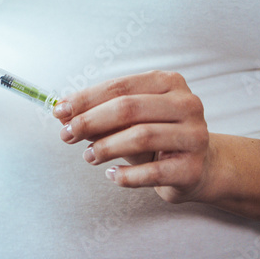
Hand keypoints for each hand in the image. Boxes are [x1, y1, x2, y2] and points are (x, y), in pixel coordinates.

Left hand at [53, 71, 213, 203]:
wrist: (200, 167)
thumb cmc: (157, 137)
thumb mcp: (129, 121)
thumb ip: (100, 114)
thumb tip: (63, 114)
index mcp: (169, 82)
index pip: (119, 87)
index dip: (85, 99)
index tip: (59, 111)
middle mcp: (187, 104)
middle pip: (128, 108)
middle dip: (90, 121)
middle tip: (66, 134)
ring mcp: (195, 136)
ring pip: (140, 137)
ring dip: (105, 147)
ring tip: (88, 156)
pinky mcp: (193, 168)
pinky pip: (152, 172)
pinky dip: (125, 176)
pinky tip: (111, 174)